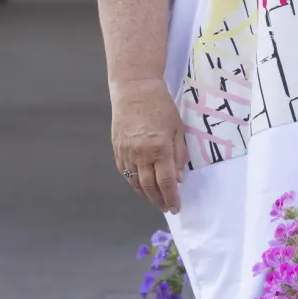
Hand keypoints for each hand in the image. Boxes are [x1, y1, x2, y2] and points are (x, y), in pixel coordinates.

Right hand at [110, 79, 187, 213]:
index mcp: (160, 148)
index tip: (176, 208)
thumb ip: (179, 154)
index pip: (166, 182)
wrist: (135, 90)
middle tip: (166, 208)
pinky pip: (125, 173)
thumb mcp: (178, 128)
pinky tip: (141, 186)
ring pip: (135, 182)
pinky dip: (133, 183)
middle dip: (159, 200)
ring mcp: (127, 153)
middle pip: (149, 186)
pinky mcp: (117, 149)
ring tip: (155, 200)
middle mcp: (141, 154)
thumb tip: (178, 179)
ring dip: (146, 195)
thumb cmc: (161, 106)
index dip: (171, 197)